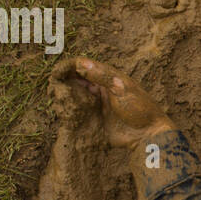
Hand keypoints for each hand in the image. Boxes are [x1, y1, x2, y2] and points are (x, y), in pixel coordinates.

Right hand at [52, 56, 175, 148]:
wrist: (147, 136)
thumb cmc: (140, 110)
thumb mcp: (122, 90)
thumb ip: (103, 77)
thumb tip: (82, 63)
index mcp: (110, 77)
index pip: (85, 66)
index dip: (70, 66)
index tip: (57, 72)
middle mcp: (102, 88)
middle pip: (78, 78)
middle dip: (65, 78)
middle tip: (53, 83)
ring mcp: (98, 103)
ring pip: (77, 93)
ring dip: (66, 92)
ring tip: (54, 93)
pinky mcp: (96, 117)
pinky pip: (79, 109)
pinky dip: (70, 106)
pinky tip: (62, 107)